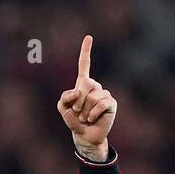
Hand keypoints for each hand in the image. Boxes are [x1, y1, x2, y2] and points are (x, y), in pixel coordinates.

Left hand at [57, 35, 116, 161]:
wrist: (84, 136)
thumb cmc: (74, 120)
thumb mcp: (62, 108)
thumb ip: (64, 97)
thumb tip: (78, 90)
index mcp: (83, 84)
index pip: (84, 65)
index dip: (86, 51)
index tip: (89, 37)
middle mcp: (95, 86)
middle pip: (86, 83)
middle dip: (79, 100)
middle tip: (77, 112)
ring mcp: (104, 94)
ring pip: (93, 96)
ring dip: (85, 111)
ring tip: (86, 117)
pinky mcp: (111, 103)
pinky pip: (100, 104)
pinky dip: (93, 114)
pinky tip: (92, 119)